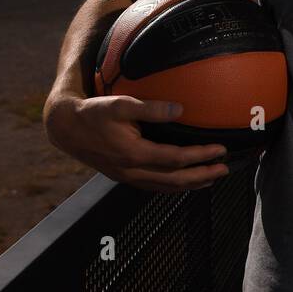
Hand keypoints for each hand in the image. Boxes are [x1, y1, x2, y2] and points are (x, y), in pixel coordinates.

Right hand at [44, 94, 230, 193]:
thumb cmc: (94, 113)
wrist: (67, 128)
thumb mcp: (121, 104)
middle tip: (224, 169)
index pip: (176, 159)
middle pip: (175, 179)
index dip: (201, 156)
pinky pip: (155, 187)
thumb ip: (151, 108)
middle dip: (203, 175)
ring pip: (166, 187)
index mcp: (134, 153)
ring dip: (191, 184)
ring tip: (212, 178)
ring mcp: (128, 177)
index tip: (220, 150)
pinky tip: (185, 182)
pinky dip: (174, 186)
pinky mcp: (124, 177)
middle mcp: (133, 170)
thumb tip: (179, 110)